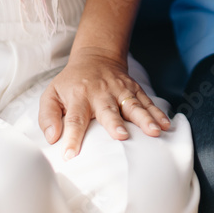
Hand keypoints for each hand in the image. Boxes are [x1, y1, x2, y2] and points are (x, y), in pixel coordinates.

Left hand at [38, 47, 170, 158]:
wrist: (96, 58)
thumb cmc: (72, 83)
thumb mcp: (51, 94)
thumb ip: (47, 116)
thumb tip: (52, 138)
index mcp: (78, 97)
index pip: (74, 119)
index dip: (72, 136)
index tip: (70, 154)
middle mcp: (100, 94)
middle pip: (108, 110)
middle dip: (115, 123)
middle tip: (122, 136)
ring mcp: (120, 91)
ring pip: (133, 106)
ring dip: (144, 119)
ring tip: (154, 132)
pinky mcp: (134, 90)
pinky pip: (147, 102)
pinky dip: (157, 113)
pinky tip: (165, 125)